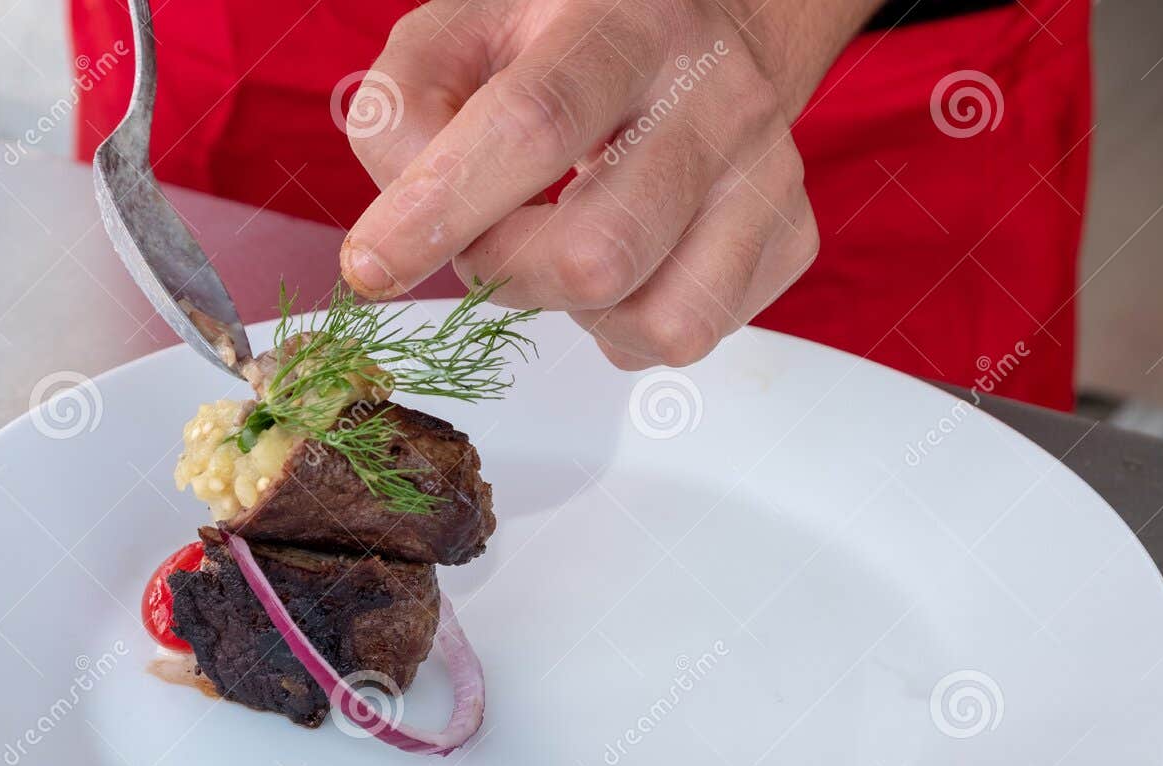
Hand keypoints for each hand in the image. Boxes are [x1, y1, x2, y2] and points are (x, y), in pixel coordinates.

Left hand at [341, 0, 880, 368]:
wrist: (714, 24)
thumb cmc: (568, 40)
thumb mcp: (464, 32)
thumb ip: (401, 107)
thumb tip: (404, 219)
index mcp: (627, 22)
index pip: (535, 123)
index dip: (444, 205)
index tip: (372, 266)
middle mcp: (716, 97)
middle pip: (598, 252)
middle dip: (508, 273)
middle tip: (487, 237)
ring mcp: (767, 175)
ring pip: (656, 318)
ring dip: (570, 310)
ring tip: (557, 248)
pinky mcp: (790, 239)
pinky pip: (686, 337)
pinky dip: (624, 326)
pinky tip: (618, 265)